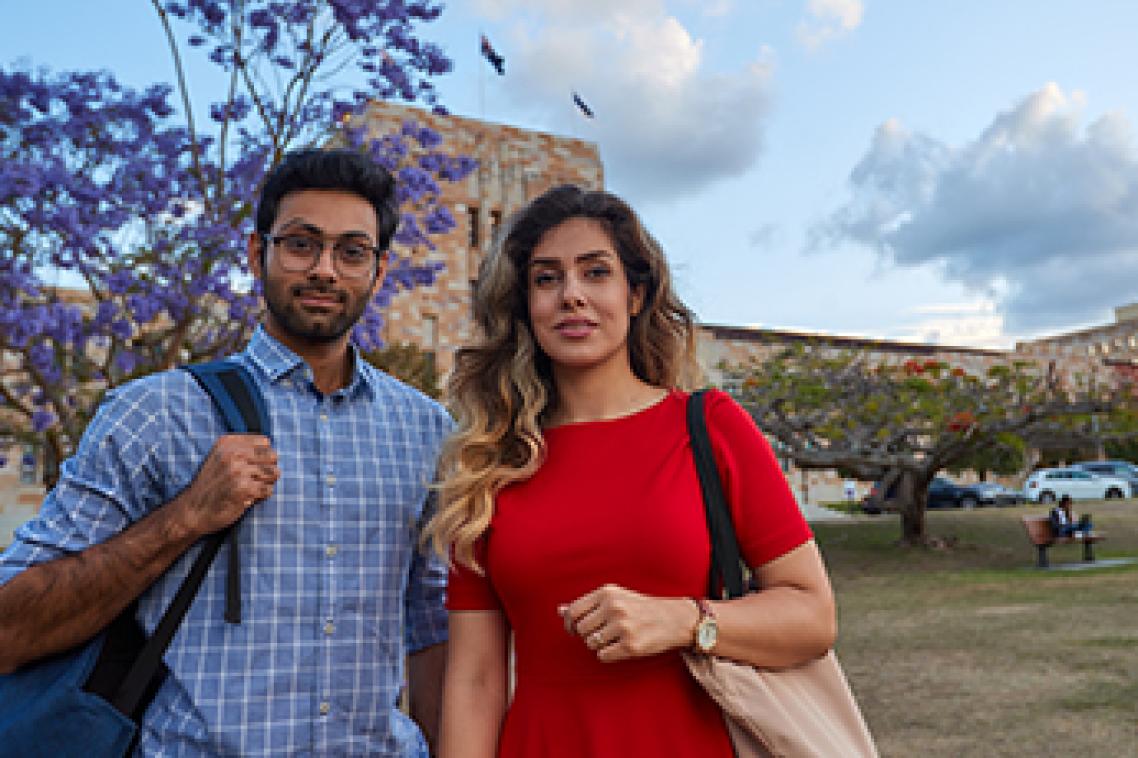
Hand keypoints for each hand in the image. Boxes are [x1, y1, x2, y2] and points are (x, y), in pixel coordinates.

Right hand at [176, 434, 278, 536]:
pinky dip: (261, 496)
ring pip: (273, 473)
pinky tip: (247, 498)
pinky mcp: (244, 488)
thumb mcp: (220, 458)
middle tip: (253, 480)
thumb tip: (273, 452)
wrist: (192, 511)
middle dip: (268, 469)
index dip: (263, 456)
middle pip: (272, 456)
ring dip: (266, 483)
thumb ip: (243, 450)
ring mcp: (239, 470)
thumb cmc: (210, 486)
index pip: (265, 442)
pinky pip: (268, 490)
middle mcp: (233, 453)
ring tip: (250, 489)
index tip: (252, 466)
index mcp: (227, 443)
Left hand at [558, 584, 699, 662]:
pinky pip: (603, 656)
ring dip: (598, 645)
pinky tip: (621, 647)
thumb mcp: (614, 597)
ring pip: (590, 643)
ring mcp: (622, 627)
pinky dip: (608, 655)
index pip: (573, 612)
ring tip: (615, 638)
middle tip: (603, 633)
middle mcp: (613, 607)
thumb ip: (587, 604)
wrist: (674, 619)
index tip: (575, 629)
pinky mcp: (631, 646)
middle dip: (587, 635)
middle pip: (580, 630)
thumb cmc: (640, 607)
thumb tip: (560, 611)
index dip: (570, 623)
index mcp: (606, 592)